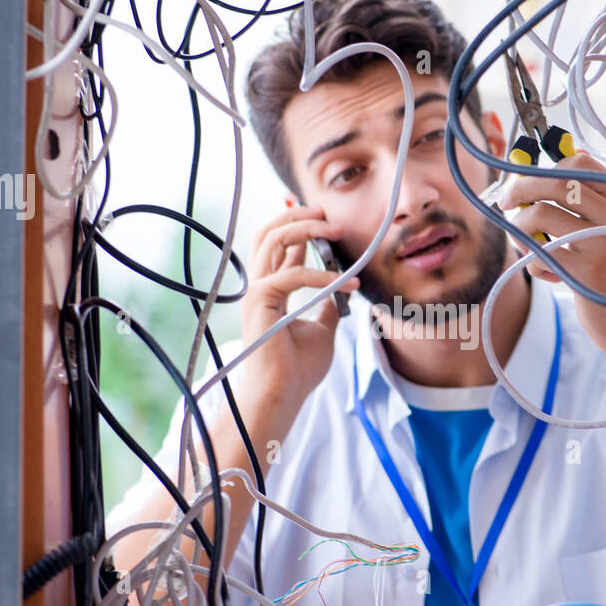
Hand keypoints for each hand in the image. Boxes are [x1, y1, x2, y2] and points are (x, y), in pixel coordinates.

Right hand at [238, 204, 358, 423]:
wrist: (282, 395)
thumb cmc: (298, 369)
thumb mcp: (322, 329)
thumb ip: (326, 306)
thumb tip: (342, 291)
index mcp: (272, 289)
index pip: (281, 245)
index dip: (298, 222)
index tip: (322, 210)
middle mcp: (261, 286)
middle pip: (269, 232)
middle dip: (297, 215)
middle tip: (328, 213)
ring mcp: (257, 292)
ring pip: (274, 240)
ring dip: (307, 230)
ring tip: (337, 231)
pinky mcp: (261, 302)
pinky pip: (292, 276)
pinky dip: (323, 276)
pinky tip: (348, 283)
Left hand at [497, 150, 605, 367]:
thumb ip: (596, 199)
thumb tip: (569, 154)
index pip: (580, 162)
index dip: (545, 169)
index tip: (528, 182)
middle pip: (556, 181)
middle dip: (521, 188)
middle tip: (506, 202)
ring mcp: (601, 243)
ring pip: (541, 214)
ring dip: (521, 228)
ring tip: (525, 244)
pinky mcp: (584, 272)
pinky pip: (538, 253)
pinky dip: (531, 261)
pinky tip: (544, 272)